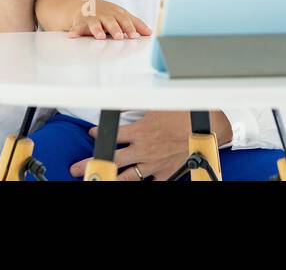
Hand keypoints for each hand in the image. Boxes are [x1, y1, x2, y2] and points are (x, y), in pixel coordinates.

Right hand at [66, 0, 151, 39]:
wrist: (84, 5)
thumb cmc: (107, 13)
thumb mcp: (121, 15)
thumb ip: (135, 23)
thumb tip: (150, 33)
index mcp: (116, 13)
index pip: (125, 20)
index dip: (130, 27)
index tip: (135, 36)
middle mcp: (104, 14)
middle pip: (111, 21)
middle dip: (115, 28)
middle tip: (119, 37)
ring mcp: (92, 16)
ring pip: (95, 23)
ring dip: (97, 29)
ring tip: (100, 37)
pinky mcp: (80, 21)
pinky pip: (77, 26)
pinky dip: (75, 30)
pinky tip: (73, 35)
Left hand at [69, 111, 232, 179]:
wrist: (208, 127)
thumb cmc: (185, 113)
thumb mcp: (158, 104)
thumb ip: (138, 107)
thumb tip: (123, 105)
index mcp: (140, 131)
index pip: (112, 135)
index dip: (98, 135)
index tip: (91, 135)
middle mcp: (143, 149)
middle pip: (112, 159)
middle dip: (91, 165)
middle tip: (77, 169)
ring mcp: (154, 164)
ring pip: (127, 176)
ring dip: (112, 177)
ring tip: (99, 180)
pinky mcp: (166, 172)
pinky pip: (151, 181)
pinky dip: (143, 182)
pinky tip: (136, 182)